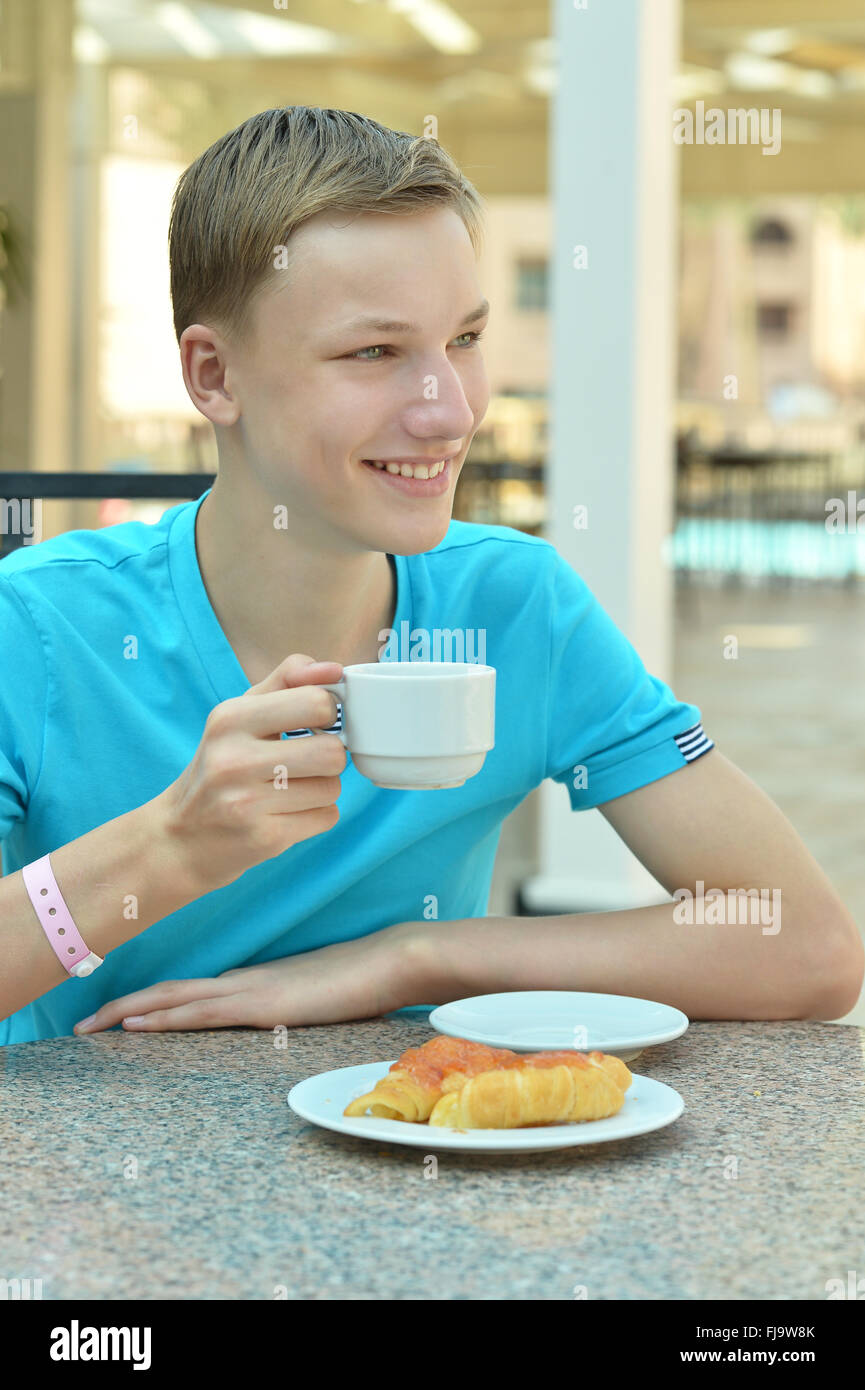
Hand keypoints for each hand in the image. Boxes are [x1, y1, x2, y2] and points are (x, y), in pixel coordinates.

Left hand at [73, 923, 426, 1034]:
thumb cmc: (370, 978)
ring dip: (131, 1012)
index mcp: (258, 980)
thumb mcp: (324, 996)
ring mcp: (253, 990)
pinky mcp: (264, 1003)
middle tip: (84, 1024)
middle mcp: (246, 980)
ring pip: (176, 999)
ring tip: (92, 1026)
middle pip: (172, 991)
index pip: (193, 991)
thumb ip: (300, 1003)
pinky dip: (165, 1017)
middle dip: (124, 1007)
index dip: (152, 1002)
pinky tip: (138, 1024)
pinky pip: (203, 1011)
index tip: (120, 1016)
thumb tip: (290, 1013)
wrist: (395, 958)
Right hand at [151, 654, 348, 897]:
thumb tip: (333, 670)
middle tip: (305, 763)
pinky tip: (287, 814)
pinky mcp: (264, 838)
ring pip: (333, 788)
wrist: (180, 838)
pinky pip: (327, 817)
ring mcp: (247, 803)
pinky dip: (316, 816)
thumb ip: (285, 681)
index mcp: (230, 719)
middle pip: (332, 752)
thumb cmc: (219, 768)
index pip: (316, 702)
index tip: (315, 724)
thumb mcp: (239, 715)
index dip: (328, 714)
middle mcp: (233, 760)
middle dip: (329, 758)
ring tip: (291, 790)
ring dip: (322, 790)